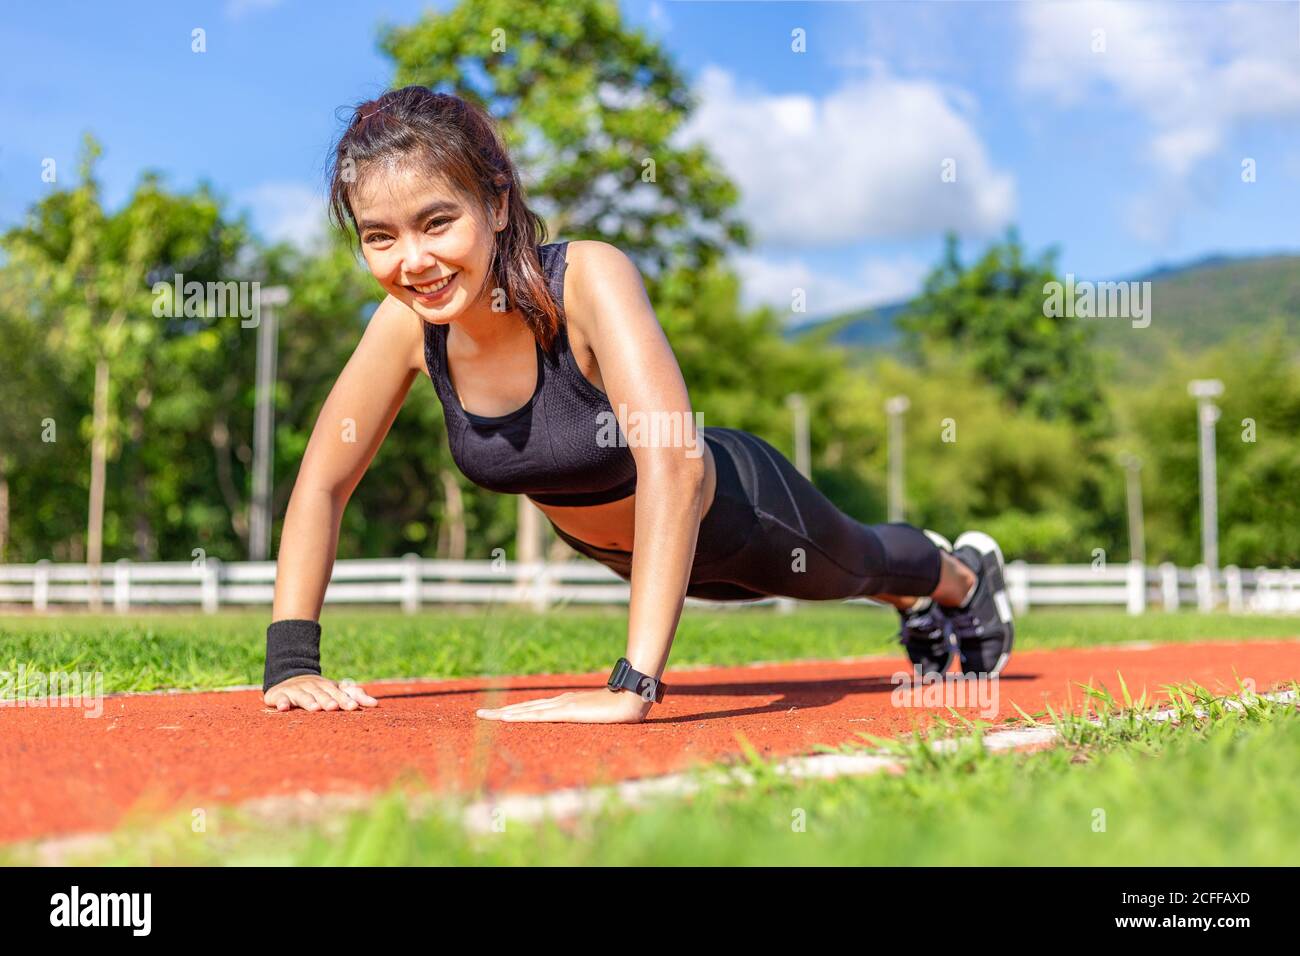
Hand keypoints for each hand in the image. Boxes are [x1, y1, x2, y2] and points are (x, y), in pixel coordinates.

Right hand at [263, 675, 377, 711]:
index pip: (338, 693)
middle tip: (334, 707)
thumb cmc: (319, 690)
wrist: (290, 679)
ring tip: (315, 708)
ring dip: (309, 701)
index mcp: (328, 687)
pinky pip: (280, 699)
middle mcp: (312, 687)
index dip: (345, 700)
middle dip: (328, 700)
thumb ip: (355, 696)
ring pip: (303, 696)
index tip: (353, 707)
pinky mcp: (279, 696)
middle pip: (321, 694)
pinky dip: (282, 702)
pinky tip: (284, 708)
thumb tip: (376, 704)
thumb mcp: (336, 691)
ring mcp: (296, 690)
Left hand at [476, 687, 651, 723]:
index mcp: (565, 703)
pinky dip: (520, 716)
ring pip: (526, 710)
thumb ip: (592, 715)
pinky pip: (539, 715)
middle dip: (500, 712)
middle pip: (524, 707)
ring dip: (503, 714)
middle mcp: (559, 702)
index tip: (497, 715)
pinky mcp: (567, 711)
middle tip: (478, 715)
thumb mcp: (600, 713)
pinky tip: (507, 718)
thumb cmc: (621, 706)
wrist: (631, 697)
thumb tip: (591, 718)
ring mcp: (562, 705)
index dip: (514, 711)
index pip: (534, 708)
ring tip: (484, 717)